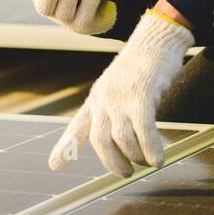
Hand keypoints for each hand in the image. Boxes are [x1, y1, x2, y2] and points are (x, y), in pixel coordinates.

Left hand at [48, 10, 194, 176]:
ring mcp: (121, 97)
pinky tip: (159, 160)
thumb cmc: (138, 68)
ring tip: (147, 162)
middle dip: (113, 162)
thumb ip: (108, 112)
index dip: (65, 147)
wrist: (155, 41)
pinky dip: (151, 149)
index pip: (77, 126)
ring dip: (137, 156)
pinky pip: (144, 130)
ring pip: (123, 138)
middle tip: (126, 173)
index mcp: (96, 98)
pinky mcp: (142, 96)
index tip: (54, 165)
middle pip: (101, 139)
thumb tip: (111, 136)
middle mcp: (104, 99)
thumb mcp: (115, 88)